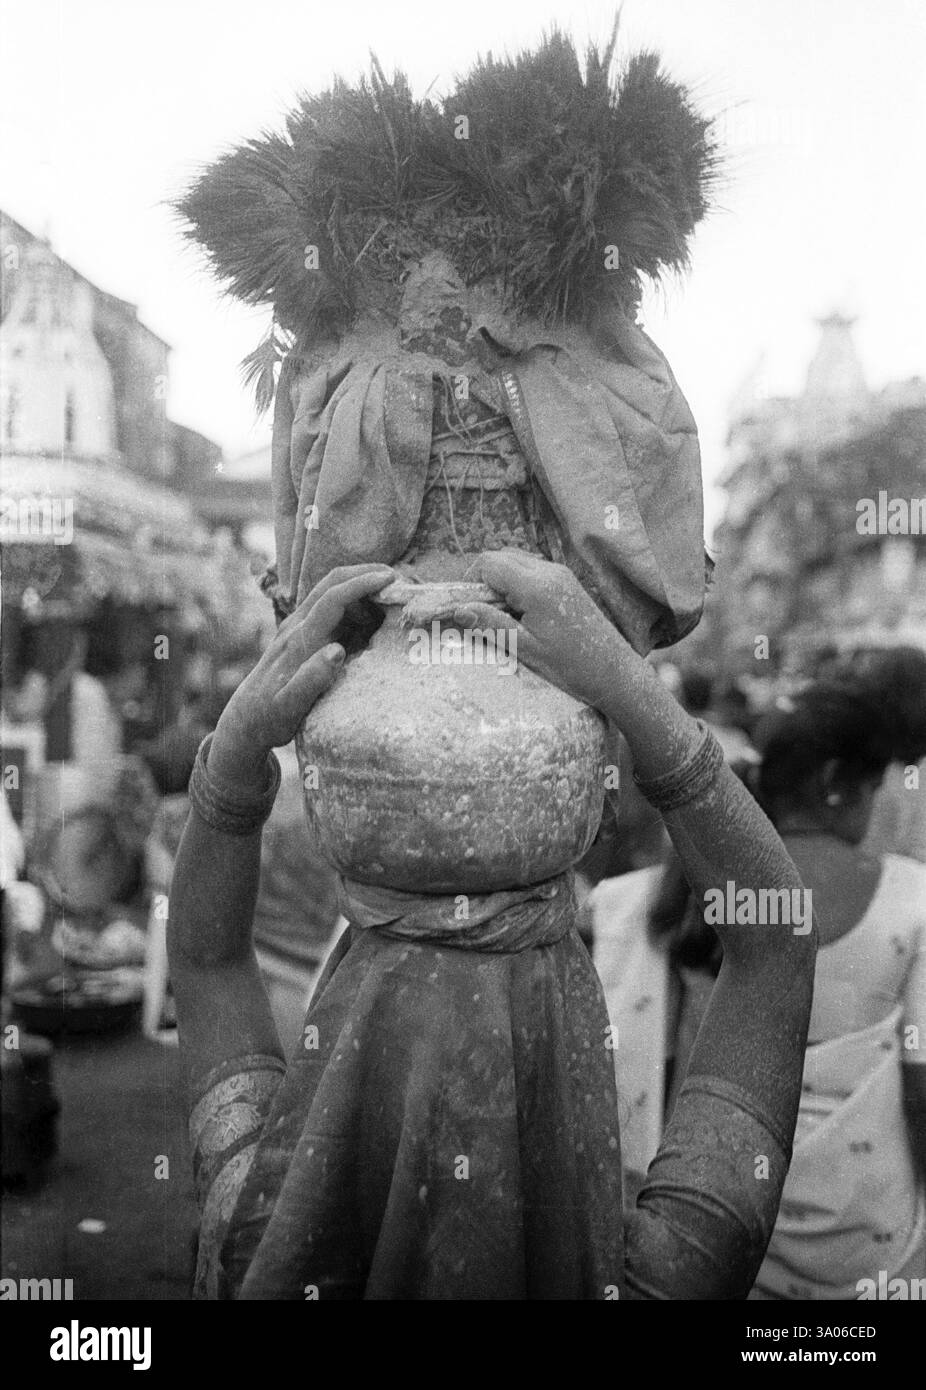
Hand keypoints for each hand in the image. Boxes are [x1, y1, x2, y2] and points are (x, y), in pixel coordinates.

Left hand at [210, 564, 394, 787]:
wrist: (246, 717)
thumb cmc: (270, 716)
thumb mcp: (290, 707)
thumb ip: (311, 679)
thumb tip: (337, 651)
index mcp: (300, 639)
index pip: (333, 598)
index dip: (362, 584)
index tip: (390, 579)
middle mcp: (297, 625)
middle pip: (332, 582)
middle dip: (366, 573)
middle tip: (399, 578)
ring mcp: (299, 626)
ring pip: (332, 591)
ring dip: (362, 587)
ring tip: (394, 597)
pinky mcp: (303, 633)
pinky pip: (332, 608)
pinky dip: (356, 604)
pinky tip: (375, 617)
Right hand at [453, 549, 633, 710]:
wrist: (614, 671)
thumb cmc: (570, 665)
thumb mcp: (526, 648)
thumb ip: (492, 624)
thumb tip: (459, 610)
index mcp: (537, 586)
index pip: (489, 563)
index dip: (471, 581)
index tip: (469, 607)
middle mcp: (549, 571)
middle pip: (500, 556)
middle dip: (484, 580)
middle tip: (484, 612)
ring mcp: (560, 573)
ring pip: (515, 560)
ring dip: (501, 580)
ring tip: (503, 614)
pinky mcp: (566, 581)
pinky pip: (532, 569)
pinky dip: (517, 582)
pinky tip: (521, 611)